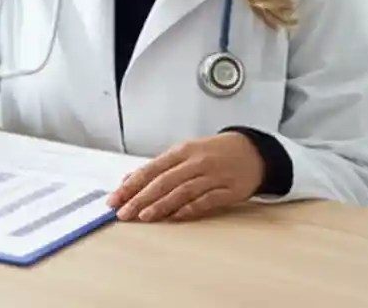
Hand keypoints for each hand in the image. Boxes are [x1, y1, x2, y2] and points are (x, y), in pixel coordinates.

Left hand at [107, 133, 263, 221]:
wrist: (252, 151)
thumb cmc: (213, 153)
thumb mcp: (184, 153)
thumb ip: (157, 167)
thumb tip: (128, 180)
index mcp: (181, 151)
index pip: (150, 169)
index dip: (131, 185)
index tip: (115, 199)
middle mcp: (195, 162)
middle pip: (163, 182)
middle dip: (140, 198)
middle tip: (124, 212)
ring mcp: (213, 176)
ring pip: (182, 191)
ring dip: (161, 205)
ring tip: (144, 217)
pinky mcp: (229, 190)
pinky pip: (206, 201)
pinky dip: (190, 209)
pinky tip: (175, 217)